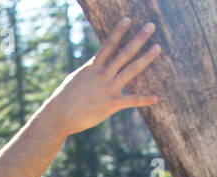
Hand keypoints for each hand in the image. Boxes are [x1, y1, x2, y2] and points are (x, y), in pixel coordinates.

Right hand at [48, 18, 161, 135]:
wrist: (59, 116)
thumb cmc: (65, 97)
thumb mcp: (77, 77)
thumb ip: (91, 69)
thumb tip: (98, 62)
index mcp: (93, 67)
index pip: (108, 45)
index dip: (119, 31)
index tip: (128, 19)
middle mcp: (102, 75)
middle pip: (124, 53)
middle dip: (138, 39)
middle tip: (150, 26)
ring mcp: (107, 89)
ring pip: (130, 70)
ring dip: (145, 58)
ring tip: (157, 47)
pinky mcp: (110, 105)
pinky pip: (130, 101)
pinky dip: (144, 99)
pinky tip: (156, 98)